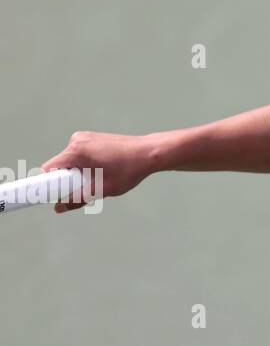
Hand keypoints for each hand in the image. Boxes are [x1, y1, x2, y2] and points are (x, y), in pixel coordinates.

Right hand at [40, 130, 155, 212]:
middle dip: (66, 181)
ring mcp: (84, 137)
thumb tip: (58, 208)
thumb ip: (78, 199)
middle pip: (58, 167)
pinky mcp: (91, 138)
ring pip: (69, 163)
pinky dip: (84, 166)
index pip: (47, 170)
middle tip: (85, 189)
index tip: (44, 196)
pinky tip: (102, 170)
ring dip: (77, 174)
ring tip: (99, 178)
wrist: (150, 152)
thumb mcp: (102, 190)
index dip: (44, 184)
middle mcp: (77, 140)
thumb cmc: (129, 169)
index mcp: (76, 151)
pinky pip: (78, 157)